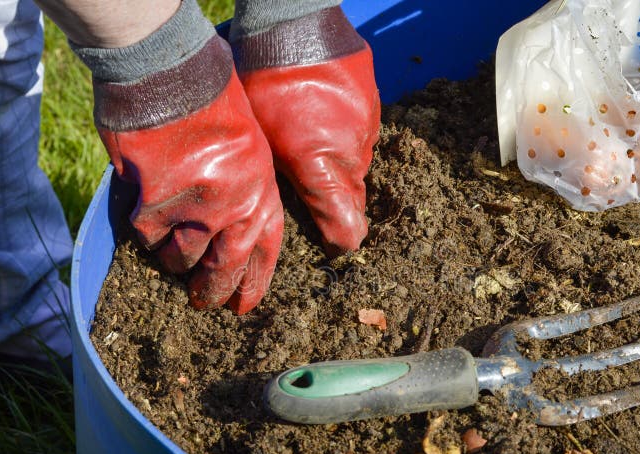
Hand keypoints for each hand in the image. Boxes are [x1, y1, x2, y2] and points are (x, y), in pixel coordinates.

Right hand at [96, 37, 283, 313]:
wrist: (173, 75)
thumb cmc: (216, 103)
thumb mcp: (253, 149)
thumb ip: (248, 192)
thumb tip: (233, 231)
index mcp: (262, 195)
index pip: (263, 254)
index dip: (253, 284)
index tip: (242, 306)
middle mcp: (233, 211)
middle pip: (223, 271)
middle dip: (211, 293)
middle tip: (201, 303)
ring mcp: (194, 213)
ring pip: (180, 259)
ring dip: (174, 259)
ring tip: (170, 252)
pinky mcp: (153, 209)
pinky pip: (146, 238)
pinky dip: (144, 231)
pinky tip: (146, 216)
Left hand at [231, 6, 379, 254]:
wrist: (293, 25)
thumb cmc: (265, 86)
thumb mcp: (265, 145)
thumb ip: (289, 185)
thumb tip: (290, 212)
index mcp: (324, 173)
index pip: (349, 230)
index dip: (340, 240)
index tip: (329, 242)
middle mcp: (353, 157)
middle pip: (352, 196)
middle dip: (335, 199)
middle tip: (308, 185)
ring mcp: (367, 129)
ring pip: (356, 162)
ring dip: (339, 163)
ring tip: (310, 140)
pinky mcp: (373, 104)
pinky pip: (362, 132)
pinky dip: (346, 133)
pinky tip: (322, 114)